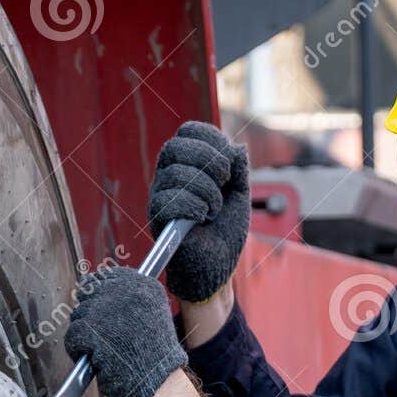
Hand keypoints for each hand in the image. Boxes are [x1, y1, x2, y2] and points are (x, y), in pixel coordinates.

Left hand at [63, 265, 188, 396]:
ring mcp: (108, 310)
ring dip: (84, 335)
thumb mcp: (152, 316)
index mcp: (143, 286)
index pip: (105, 277)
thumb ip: (128, 300)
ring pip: (78, 316)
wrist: (157, 383)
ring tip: (102, 350)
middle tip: (101, 336)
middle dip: (89, 316)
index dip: (97, 294)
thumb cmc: (154, 358)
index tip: (97, 309)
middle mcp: (126, 292)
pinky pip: (72, 336)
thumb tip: (97, 293)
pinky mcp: (92, 329)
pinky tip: (93, 359)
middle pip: (88, 295)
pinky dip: (77, 350)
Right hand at [147, 121, 249, 301]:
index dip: (210, 139)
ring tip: (214, 209)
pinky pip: (170, 199)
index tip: (229, 162)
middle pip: (176, 146)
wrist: (217, 265)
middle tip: (224, 181)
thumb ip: (238, 168)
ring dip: (206, 191)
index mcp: (188, 163)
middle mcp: (169, 174)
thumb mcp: (239, 194)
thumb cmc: (225, 231)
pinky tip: (203, 218)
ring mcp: (160, 194)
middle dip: (207, 160)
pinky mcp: (156, 216)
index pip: (188, 131)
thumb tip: (236, 147)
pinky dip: (195, 206)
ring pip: (176, 174)